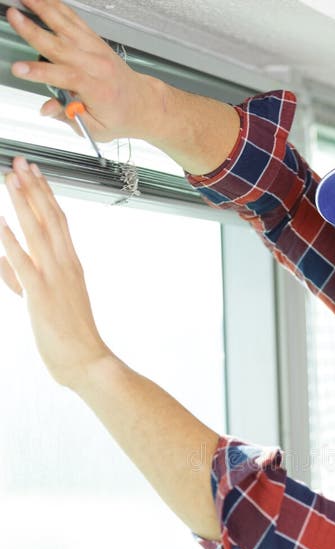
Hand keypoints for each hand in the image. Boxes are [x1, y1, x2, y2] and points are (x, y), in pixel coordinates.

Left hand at [0, 157, 112, 387]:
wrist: (89, 363)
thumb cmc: (74, 339)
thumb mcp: (51, 303)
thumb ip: (27, 282)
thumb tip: (6, 263)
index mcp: (72, 266)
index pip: (58, 222)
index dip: (45, 196)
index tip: (35, 174)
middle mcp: (65, 266)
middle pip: (49, 218)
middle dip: (33, 188)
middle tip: (21, 162)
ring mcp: (53, 278)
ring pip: (36, 231)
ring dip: (21, 202)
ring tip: (11, 177)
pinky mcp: (40, 294)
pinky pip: (22, 261)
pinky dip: (9, 239)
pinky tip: (0, 221)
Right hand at [7, 0, 156, 142]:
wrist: (142, 104)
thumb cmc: (120, 117)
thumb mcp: (95, 128)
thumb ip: (68, 117)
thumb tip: (46, 109)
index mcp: (98, 90)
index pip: (67, 77)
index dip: (42, 73)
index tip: (20, 69)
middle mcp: (97, 66)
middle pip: (62, 46)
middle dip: (34, 31)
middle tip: (14, 18)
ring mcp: (96, 50)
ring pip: (67, 25)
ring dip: (43, 9)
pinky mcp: (94, 41)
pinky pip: (74, 19)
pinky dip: (58, 7)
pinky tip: (43, 0)